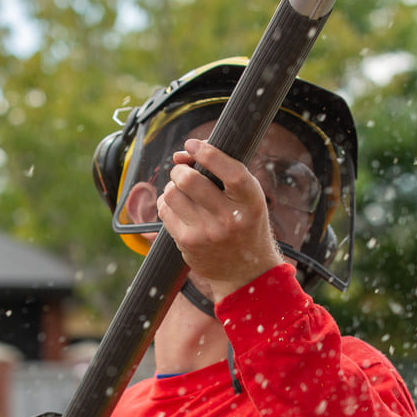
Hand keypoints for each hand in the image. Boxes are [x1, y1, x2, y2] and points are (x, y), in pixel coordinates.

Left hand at [157, 138, 284, 302]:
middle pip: (190, 180)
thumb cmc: (245, 224)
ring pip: (172, 193)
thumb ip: (222, 171)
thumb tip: (181, 154)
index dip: (208, 153)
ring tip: (182, 191)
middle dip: (181, 169)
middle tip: (184, 171)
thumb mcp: (247, 198)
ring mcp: (206, 232)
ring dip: (173, 186)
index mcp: (251, 202)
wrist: (246, 271)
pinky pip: (165, 210)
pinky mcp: (187, 242)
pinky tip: (178, 207)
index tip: (193, 145)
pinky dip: (167, 202)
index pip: (230, 172)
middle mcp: (229, 218)